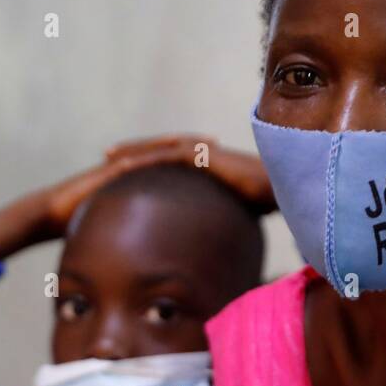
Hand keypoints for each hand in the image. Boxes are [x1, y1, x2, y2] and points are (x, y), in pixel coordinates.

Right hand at [0, 149, 212, 258]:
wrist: (50, 214)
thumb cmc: (80, 224)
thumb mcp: (115, 228)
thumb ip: (133, 234)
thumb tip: (150, 253)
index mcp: (130, 177)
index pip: (164, 163)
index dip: (187, 159)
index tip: (212, 159)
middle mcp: (125, 166)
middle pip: (162, 149)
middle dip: (189, 144)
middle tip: (216, 141)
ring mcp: (116, 166)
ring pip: (151, 149)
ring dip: (176, 144)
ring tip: (200, 142)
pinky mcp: (107, 171)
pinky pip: (134, 160)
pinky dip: (153, 155)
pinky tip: (171, 153)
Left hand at [105, 134, 275, 212]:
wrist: (278, 186)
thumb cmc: (263, 200)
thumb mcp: (234, 207)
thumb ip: (221, 214)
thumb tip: (218, 236)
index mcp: (205, 160)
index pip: (170, 159)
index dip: (148, 162)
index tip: (126, 168)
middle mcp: (199, 150)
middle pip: (157, 150)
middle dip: (132, 152)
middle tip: (107, 157)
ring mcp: (199, 150)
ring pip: (157, 149)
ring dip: (132, 152)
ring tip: (109, 158)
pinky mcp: (200, 154)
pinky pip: (166, 157)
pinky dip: (144, 160)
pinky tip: (126, 165)